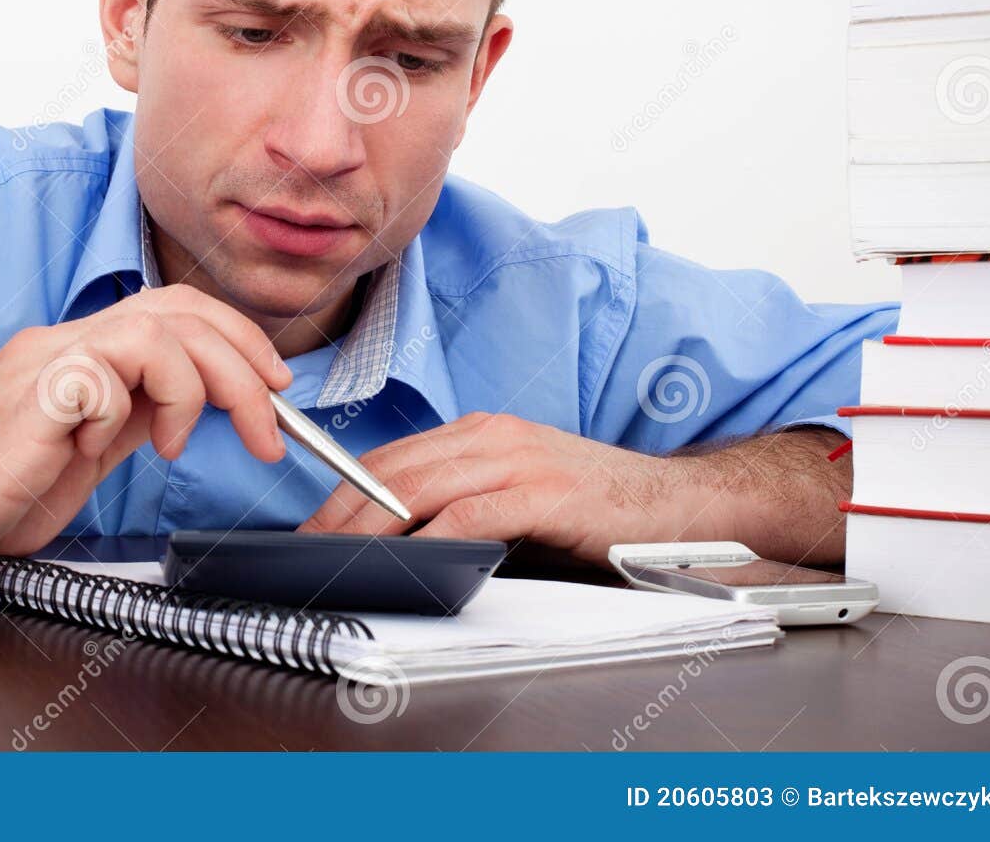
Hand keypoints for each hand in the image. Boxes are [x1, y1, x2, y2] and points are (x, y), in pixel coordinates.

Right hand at [0, 285, 290, 600]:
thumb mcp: (78, 455)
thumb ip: (127, 418)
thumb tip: (190, 405)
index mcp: (77, 357)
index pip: (173, 310)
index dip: (234, 337)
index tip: (273, 385)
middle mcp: (61, 346)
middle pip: (177, 308)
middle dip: (243, 359)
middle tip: (270, 419)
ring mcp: (43, 365)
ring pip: (155, 328)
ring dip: (198, 384)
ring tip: (184, 439)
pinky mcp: (29, 398)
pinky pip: (106, 374)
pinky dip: (130, 410)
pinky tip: (113, 449)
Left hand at [300, 412, 725, 563]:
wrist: (683, 505)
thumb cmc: (599, 508)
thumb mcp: (521, 495)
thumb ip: (467, 506)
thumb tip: (402, 543)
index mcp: (481, 431)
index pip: (392, 456)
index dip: (343, 490)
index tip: (312, 526)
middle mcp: (493, 436)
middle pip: (392, 469)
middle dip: (339, 511)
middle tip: (307, 548)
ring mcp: (518, 460)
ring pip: (419, 486)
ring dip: (369, 525)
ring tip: (337, 556)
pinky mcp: (545, 492)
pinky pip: (470, 513)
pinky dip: (430, 536)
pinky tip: (406, 558)